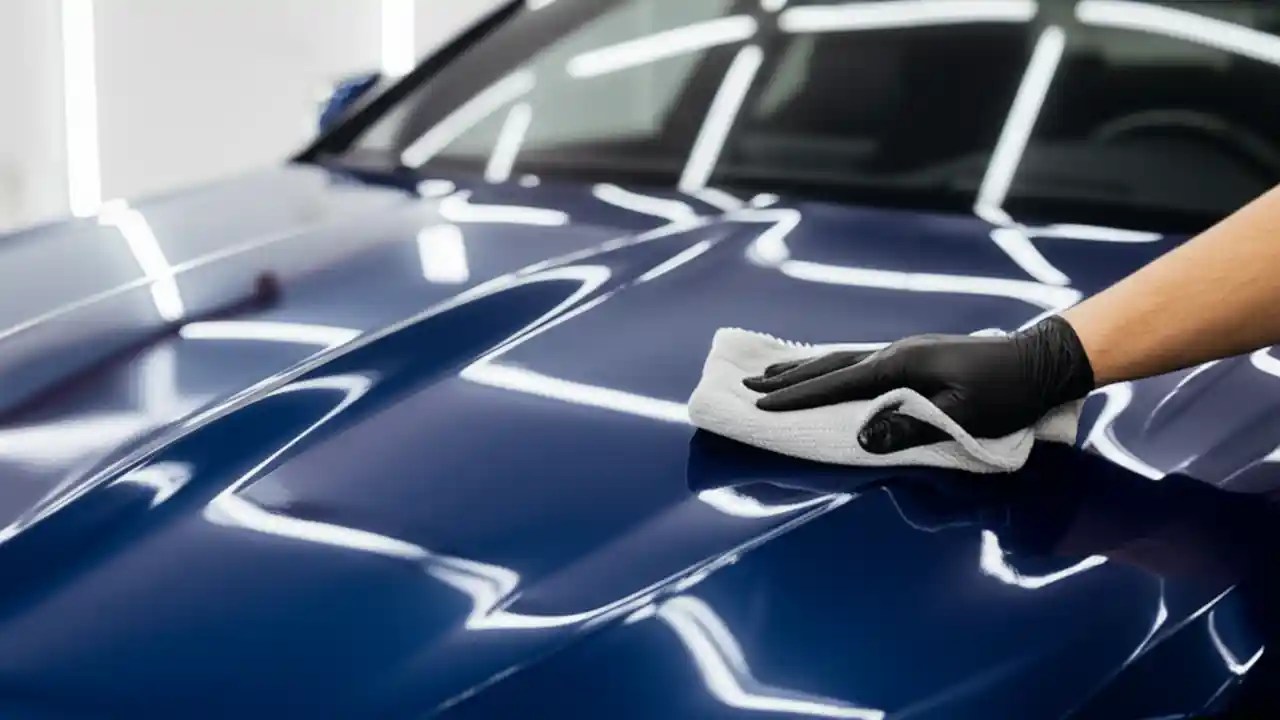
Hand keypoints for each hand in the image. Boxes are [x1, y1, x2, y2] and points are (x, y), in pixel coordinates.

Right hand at [743, 317, 1094, 452]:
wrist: (1040, 360)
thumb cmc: (1007, 392)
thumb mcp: (964, 415)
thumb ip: (911, 427)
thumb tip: (861, 436)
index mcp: (900, 366)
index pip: (837, 384)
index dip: (797, 397)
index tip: (760, 403)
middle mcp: (893, 353)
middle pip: (828, 365)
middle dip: (786, 379)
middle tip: (746, 384)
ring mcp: (903, 351)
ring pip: (840, 359)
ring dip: (803, 369)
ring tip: (769, 374)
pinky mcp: (913, 356)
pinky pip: (856, 361)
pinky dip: (828, 367)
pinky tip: (822, 371)